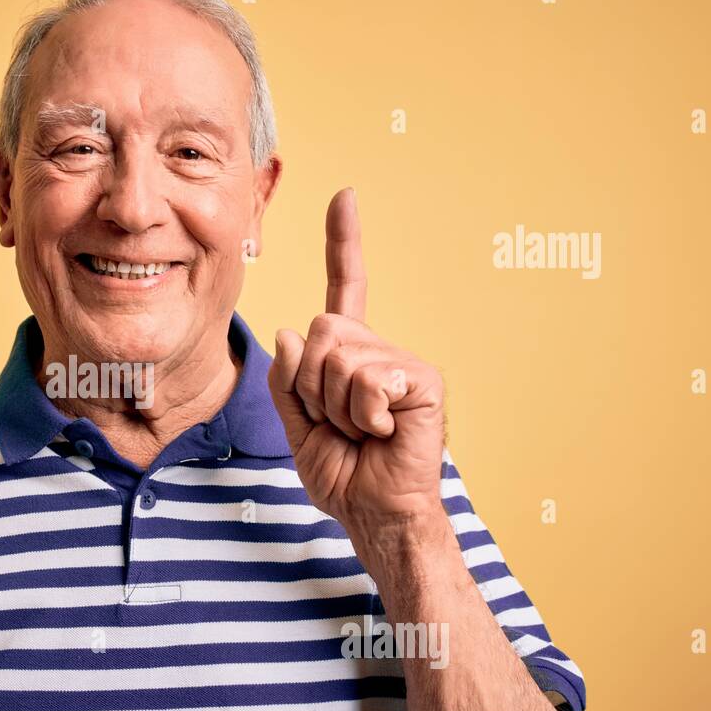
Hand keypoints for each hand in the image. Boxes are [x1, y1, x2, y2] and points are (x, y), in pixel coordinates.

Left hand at [268, 188, 445, 534]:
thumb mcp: (296, 427)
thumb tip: (292, 331)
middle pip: (319, 331)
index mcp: (351, 356)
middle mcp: (379, 350)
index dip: (344, 243)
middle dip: (310, 387)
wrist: (374, 514)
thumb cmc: (342, 475)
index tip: (345, 196)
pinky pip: (368, 378)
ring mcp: (403, 362)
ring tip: (360, 433)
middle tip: (337, 423)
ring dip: (334, 406)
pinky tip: (382, 433)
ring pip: (336, 356)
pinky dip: (362, 415)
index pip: (347, 289)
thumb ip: (288, 380)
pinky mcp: (422, 381)